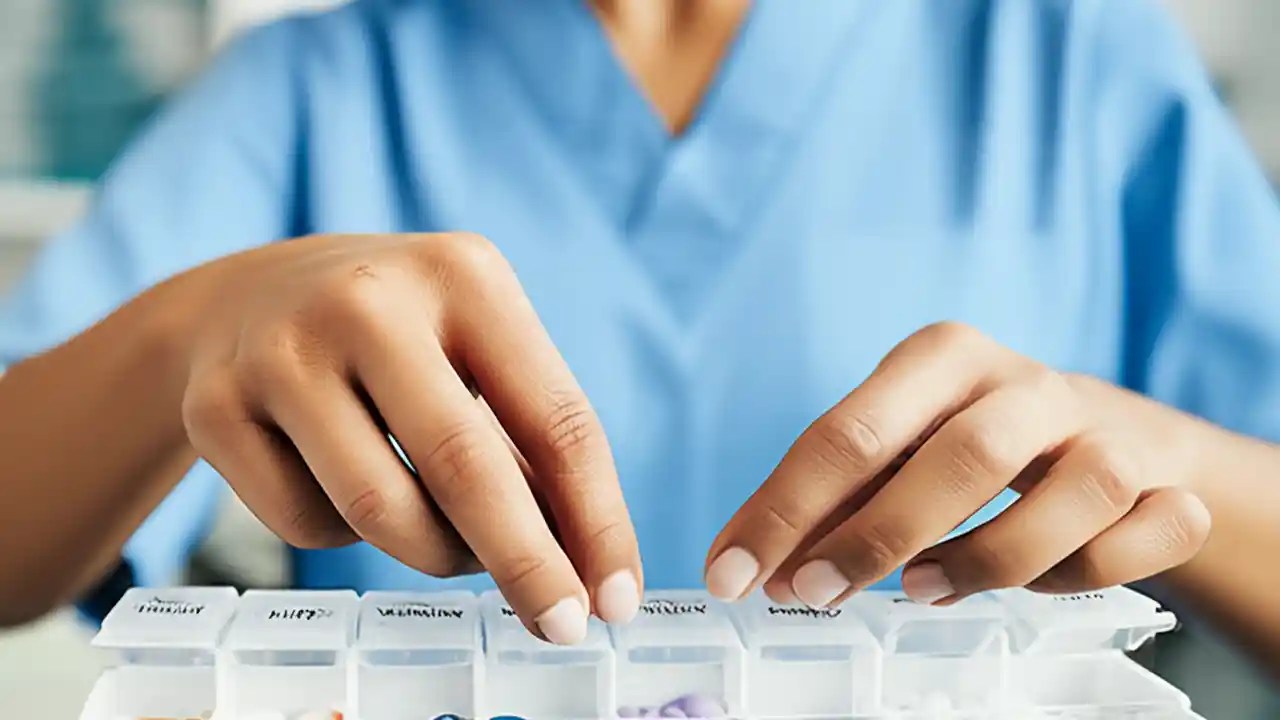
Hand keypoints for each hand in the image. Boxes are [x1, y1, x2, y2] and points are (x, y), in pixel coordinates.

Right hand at [177, 233, 640, 640]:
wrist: (242, 298)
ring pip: (382, 513)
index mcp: (463, 274)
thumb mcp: (473, 342)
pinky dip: (350, 536)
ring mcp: (281, 352)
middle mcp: (368, 301)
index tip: (617, 598)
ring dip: (438, 553)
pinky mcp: (215, 409)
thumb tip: (584, 565)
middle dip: (527, 565)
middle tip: (561, 626)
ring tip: (452, 541)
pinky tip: (347, 485)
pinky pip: (308, 526)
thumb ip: (529, 439)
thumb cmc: (396, 333)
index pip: (555, 417)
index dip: (597, 520)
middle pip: (466, 467)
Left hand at [706, 322, 1211, 606]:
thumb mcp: (894, 452)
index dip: (785, 509)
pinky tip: (1041, 581)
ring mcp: (1106, 429)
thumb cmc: (970, 444)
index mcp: (942, 358)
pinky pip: (1155, 528)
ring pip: (1083, 490)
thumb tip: (755, 566)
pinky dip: (1096, 570)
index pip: (852, 432)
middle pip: (967, 455)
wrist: (1105, 433)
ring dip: (994, 557)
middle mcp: (1026, 383)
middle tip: (818, 591)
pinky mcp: (1167, 479)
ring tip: (923, 591)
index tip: (733, 576)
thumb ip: (830, 504)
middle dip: (880, 534)